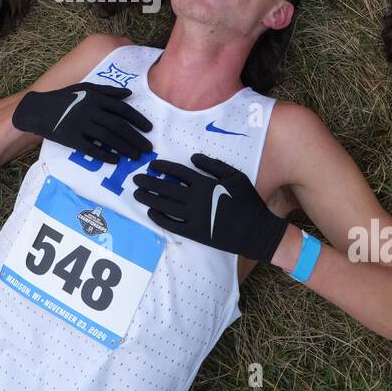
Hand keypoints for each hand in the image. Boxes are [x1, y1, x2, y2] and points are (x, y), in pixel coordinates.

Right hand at [12, 83, 152, 163]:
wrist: (38, 109)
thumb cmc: (64, 98)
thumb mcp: (85, 88)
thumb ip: (107, 91)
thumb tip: (128, 93)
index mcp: (95, 97)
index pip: (122, 109)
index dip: (138, 119)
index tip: (149, 129)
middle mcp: (89, 110)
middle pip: (118, 126)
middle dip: (136, 137)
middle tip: (148, 147)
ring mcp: (80, 124)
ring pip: (108, 137)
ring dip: (124, 148)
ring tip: (136, 156)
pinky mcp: (70, 138)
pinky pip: (90, 148)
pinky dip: (104, 154)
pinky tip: (115, 160)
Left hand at [133, 153, 286, 260]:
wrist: (255, 231)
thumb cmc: (247, 201)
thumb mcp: (235, 176)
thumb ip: (213, 165)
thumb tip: (192, 157)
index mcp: (205, 183)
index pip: (177, 172)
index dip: (162, 167)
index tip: (151, 165)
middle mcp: (195, 199)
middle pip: (166, 188)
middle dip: (149, 182)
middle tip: (136, 179)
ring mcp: (193, 217)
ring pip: (164, 205)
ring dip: (149, 199)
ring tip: (137, 194)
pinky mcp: (194, 233)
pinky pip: (171, 225)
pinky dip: (159, 218)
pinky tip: (150, 213)